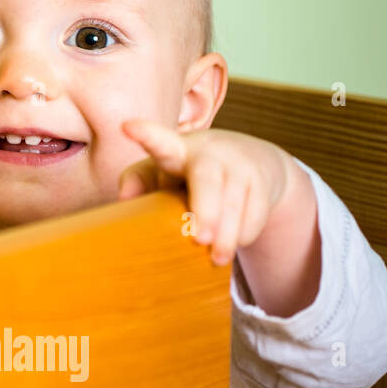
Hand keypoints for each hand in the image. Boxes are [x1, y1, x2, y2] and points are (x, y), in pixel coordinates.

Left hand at [117, 121, 292, 266]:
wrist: (256, 161)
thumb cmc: (192, 171)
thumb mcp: (164, 170)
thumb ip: (139, 180)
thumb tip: (123, 200)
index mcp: (177, 150)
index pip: (160, 142)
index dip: (145, 135)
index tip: (127, 128)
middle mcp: (211, 154)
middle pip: (206, 179)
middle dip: (206, 210)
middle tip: (200, 239)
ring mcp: (240, 166)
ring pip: (235, 202)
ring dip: (227, 235)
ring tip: (218, 259)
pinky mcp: (263, 182)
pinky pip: (256, 213)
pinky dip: (245, 234)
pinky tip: (235, 244)